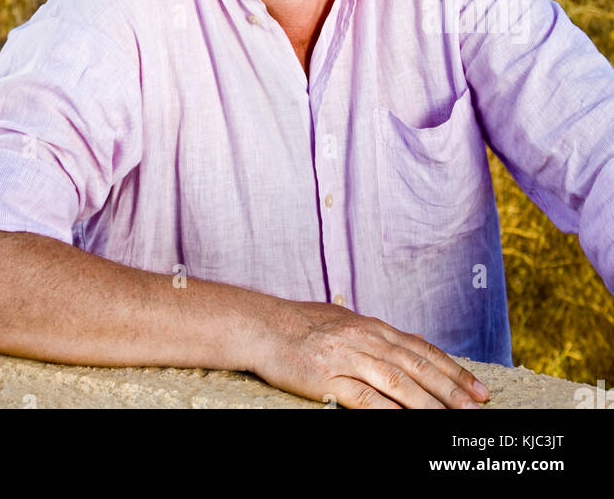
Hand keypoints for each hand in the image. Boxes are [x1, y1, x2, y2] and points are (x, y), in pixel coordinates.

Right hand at [250, 300, 490, 408]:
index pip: (424, 350)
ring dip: (428, 403)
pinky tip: (405, 420)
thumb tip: (411, 344)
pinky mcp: (329, 377)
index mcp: (375, 327)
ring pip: (398, 382)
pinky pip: (365, 398)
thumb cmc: (303, 325)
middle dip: (452, 390)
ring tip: (450, 419)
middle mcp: (368, 338)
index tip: (479, 390)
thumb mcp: (347, 322)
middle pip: (418, 366)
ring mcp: (349, 357)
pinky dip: (388, 410)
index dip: (455, 371)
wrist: (263, 324)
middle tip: (477, 409)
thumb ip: (378, 336)